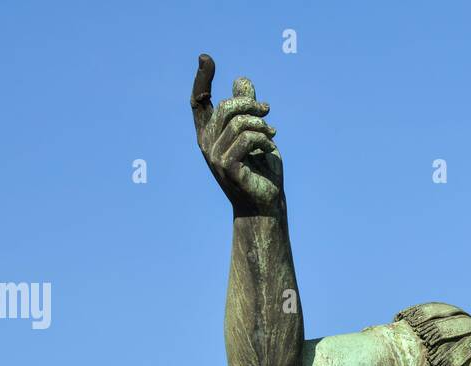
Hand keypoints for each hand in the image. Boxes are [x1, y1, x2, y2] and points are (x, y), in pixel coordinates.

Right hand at [191, 54, 283, 213]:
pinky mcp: (227, 167)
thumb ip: (247, 109)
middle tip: (268, 110)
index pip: (198, 103)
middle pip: (226, 108)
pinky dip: (264, 139)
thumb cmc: (260, 170)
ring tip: (272, 135)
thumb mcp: (256, 133)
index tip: (206, 58)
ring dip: (261, 125)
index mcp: (209, 134)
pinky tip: (271, 147)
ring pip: (239, 123)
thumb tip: (241, 80)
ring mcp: (214, 157)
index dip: (201, 80)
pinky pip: (247, 139)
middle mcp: (207, 144)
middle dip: (250, 104)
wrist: (265, 203)